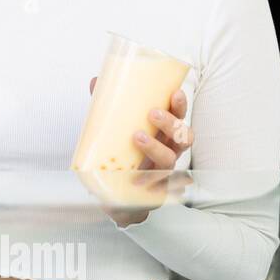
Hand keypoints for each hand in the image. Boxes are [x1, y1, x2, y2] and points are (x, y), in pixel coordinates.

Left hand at [84, 80, 191, 224]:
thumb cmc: (121, 158)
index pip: (180, 117)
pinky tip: (136, 177)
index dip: (180, 105)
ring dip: (156, 146)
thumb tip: (96, 81)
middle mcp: (169, 152)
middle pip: (183, 136)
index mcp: (164, 134)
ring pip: (170, 158)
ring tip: (137, 137)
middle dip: (170, 123)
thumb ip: (107, 107)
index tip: (175, 93)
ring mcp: (162, 173)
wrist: (117, 197)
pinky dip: (147, 179)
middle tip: (152, 114)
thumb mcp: (114, 131)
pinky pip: (157, 186)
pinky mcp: (153, 192)